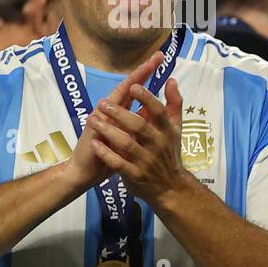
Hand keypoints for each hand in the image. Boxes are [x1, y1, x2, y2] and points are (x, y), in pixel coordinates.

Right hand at [61, 51, 162, 192]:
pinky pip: (105, 113)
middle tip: (156, 57)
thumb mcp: (127, 138)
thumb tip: (152, 111)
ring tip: (142, 70)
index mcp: (121, 112)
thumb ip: (137, 123)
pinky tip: (124, 92)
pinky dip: (113, 103)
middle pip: (128, 87)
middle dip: (142, 72)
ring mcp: (101, 117)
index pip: (136, 89)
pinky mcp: (94, 128)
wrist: (86, 171)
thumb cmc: (107, 155)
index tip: (160, 59)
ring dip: (130, 83)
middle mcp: (111, 110)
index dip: (147, 75)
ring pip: (117, 96)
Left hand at [85, 76, 188, 205]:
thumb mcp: (175, 129)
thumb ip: (174, 104)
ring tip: (92, 120)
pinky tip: (95, 144)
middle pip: (139, 126)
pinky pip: (118, 163)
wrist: (170, 187)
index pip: (158, 112)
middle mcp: (157, 144)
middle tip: (102, 103)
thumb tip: (171, 79)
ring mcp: (145, 161)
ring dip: (108, 131)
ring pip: (126, 144)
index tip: (133, 86)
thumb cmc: (169, 152)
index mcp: (167, 131)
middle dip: (120, 113)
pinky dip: (106, 153)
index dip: (146, 98)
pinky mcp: (134, 175)